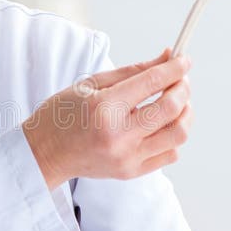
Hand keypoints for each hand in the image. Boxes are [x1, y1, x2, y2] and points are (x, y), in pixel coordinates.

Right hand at [22, 50, 192, 188]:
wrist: (45, 154)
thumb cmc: (63, 116)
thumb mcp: (91, 85)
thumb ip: (132, 72)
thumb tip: (165, 58)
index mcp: (105, 107)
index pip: (153, 82)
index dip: (175, 67)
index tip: (184, 59)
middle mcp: (119, 135)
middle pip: (172, 108)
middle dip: (183, 88)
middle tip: (179, 79)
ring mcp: (127, 157)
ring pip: (178, 134)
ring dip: (185, 113)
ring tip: (175, 103)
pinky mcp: (131, 172)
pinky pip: (170, 154)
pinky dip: (172, 136)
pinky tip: (161, 126)